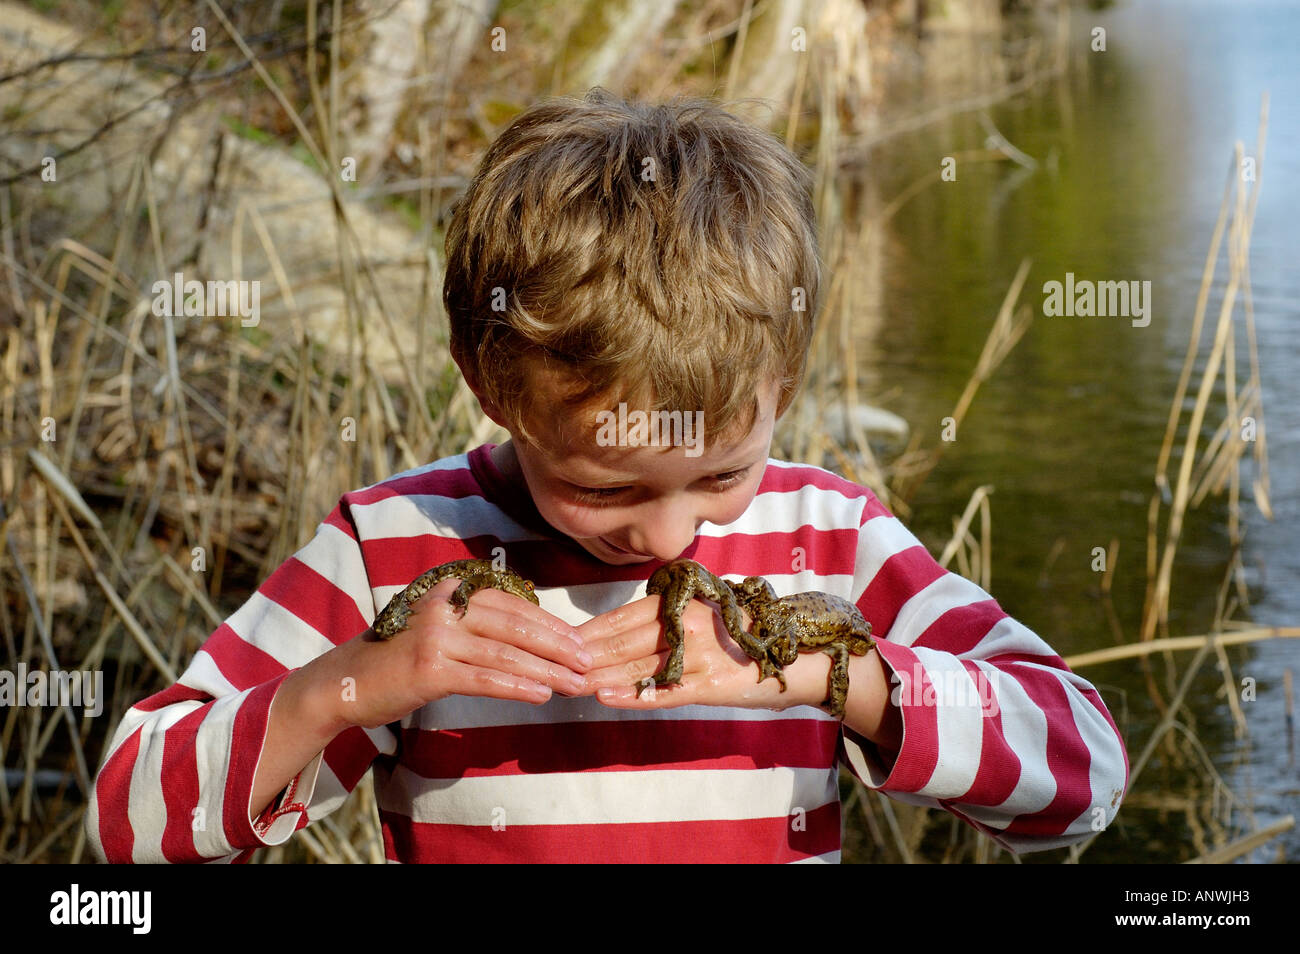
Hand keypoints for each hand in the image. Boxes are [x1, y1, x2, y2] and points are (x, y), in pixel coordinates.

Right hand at [320, 577, 592, 730]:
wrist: (345, 682)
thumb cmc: (400, 656)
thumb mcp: (440, 626)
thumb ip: (478, 622)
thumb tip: (536, 633)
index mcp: (451, 590)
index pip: (513, 605)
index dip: (550, 625)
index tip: (580, 642)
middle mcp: (444, 604)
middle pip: (516, 626)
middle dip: (558, 646)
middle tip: (588, 663)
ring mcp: (435, 635)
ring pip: (506, 653)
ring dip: (547, 670)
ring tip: (575, 684)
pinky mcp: (429, 669)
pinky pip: (485, 678)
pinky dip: (518, 686)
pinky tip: (542, 695)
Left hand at [578, 593, 828, 710]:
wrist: (798, 655)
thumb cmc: (742, 635)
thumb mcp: (701, 614)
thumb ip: (662, 617)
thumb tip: (612, 632)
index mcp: (679, 601)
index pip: (619, 617)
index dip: (585, 633)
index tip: (556, 644)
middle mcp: (685, 621)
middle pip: (620, 641)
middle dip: (581, 657)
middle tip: (549, 669)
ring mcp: (698, 652)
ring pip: (635, 665)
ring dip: (596, 676)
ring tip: (566, 685)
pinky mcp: (711, 684)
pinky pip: (664, 690)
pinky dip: (633, 694)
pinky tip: (607, 697)